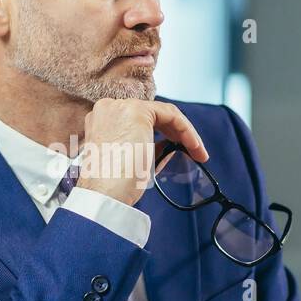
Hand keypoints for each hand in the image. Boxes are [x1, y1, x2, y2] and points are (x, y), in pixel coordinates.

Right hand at [76, 99, 208, 206]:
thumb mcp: (133, 163)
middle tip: (193, 151)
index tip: (176, 149)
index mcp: (101, 122)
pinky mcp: (138, 111)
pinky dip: (186, 130)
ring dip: (184, 133)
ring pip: (164, 113)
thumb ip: (148, 149)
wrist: (104, 193)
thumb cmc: (115, 187)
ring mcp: (122, 107)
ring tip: (198, 152)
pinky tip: (194, 147)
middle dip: (176, 132)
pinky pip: (171, 115)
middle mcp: (109, 109)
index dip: (162, 133)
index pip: (140, 121)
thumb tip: (169, 145)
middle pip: (153, 115)